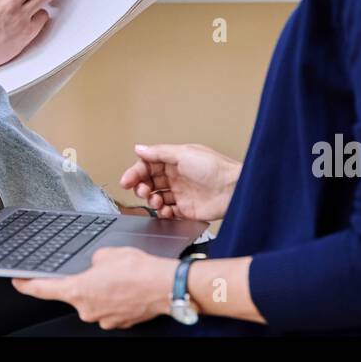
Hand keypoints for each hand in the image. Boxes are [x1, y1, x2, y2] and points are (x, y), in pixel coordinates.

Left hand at [12, 247, 174, 329]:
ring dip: (101, 288)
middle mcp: (86, 309)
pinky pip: (109, 306)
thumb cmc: (137, 270)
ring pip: (93, 299)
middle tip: (102, 268)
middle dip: (83, 279)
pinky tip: (126, 286)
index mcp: (77, 290)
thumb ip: (91, 259)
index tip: (17, 281)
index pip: (42, 288)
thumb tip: (93, 264)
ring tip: (119, 275)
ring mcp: (102, 318)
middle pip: (74, 293)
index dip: (27, 284)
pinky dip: (114, 296)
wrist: (164, 286)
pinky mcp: (118, 321)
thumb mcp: (106, 252)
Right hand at [120, 143, 240, 221]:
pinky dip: (162, 213)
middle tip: (143, 191)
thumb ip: (159, 152)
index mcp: (174, 160)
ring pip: (157, 197)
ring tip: (157, 201)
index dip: (135, 172)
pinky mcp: (186, 209)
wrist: (234, 189)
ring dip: (152, 200)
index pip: (148, 165)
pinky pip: (168, 212)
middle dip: (142, 187)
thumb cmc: (215, 168)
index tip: (126, 180)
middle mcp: (176, 176)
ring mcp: (181, 193)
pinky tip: (165, 210)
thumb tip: (139, 148)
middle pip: (150, 182)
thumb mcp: (183, 153)